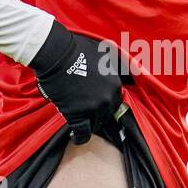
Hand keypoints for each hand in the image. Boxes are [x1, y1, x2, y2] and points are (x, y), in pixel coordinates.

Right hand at [29, 20, 131, 143]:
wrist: (57, 53)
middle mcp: (108, 99)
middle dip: (99, 114)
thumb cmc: (78, 50)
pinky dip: (80, 137)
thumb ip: (117, 65)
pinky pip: (82, 133)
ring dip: (89, 124)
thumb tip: (131, 68)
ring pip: (96, 124)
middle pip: (107, 114)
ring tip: (81, 123)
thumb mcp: (105, 54)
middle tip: (87, 112)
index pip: (115, 102)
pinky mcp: (77, 115)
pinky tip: (76, 138)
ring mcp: (93, 108)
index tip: (97, 104)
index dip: (106, 104)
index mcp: (116, 85)